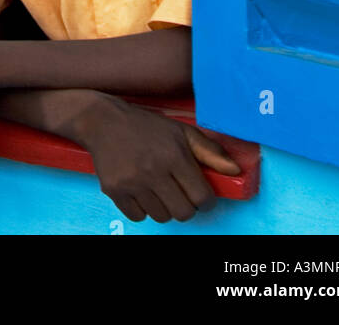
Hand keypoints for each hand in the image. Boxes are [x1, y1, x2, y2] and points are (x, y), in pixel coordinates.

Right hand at [77, 97, 240, 222]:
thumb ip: (210, 152)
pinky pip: (138, 217)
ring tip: (158, 188)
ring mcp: (132, 182)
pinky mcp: (114, 190)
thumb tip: (236, 171)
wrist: (103, 121)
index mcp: (174, 154)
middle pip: (183, 212)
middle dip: (186, 206)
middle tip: (179, 192)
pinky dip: (142, 209)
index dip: (205, 199)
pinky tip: (140, 190)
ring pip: (161, 217)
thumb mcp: (181, 131)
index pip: (202, 197)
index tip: (199, 194)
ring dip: (163, 207)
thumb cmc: (146, 126)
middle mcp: (153, 170)